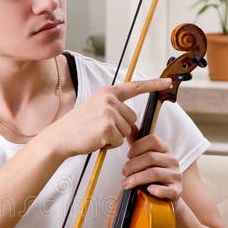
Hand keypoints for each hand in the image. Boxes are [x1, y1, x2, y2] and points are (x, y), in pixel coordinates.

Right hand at [43, 77, 172, 158]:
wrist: (59, 138)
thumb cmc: (77, 128)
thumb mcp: (96, 111)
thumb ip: (115, 112)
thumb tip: (134, 128)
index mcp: (107, 92)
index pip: (135, 87)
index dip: (153, 85)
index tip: (168, 82)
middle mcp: (109, 99)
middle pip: (132, 118)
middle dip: (120, 128)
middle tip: (99, 129)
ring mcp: (109, 112)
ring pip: (127, 131)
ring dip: (114, 138)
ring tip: (96, 134)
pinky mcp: (108, 126)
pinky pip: (119, 141)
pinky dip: (109, 145)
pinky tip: (95, 140)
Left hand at [121, 131, 182, 201]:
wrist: (165, 196)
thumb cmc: (151, 174)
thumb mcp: (144, 156)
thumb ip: (137, 142)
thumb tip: (130, 125)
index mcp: (165, 149)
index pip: (153, 140)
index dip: (137, 146)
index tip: (128, 155)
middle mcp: (173, 160)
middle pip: (151, 157)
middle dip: (132, 165)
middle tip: (123, 172)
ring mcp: (176, 176)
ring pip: (154, 173)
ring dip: (137, 178)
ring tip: (126, 184)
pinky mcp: (176, 191)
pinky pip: (167, 190)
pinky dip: (156, 190)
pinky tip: (148, 190)